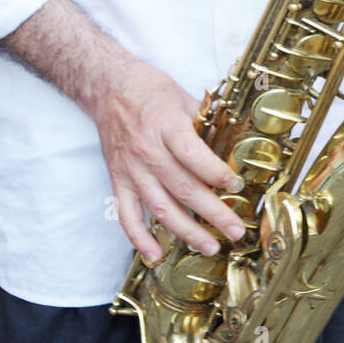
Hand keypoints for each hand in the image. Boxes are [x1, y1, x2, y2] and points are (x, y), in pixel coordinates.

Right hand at [91, 56, 245, 262]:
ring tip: (210, 247)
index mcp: (166, 126)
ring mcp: (130, 169)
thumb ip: (206, 126)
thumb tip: (229, 150)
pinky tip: (156, 255)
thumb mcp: (184, 98)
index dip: (216, 174)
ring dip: (186, 231)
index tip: (236, 186)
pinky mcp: (117, 180)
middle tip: (235, 231)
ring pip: (160, 208)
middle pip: (183, 188)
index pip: (193, 156)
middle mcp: (147, 151)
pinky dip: (139, 238)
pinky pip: (126, 215)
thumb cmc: (149, 90)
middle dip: (213, 213)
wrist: (106, 87)